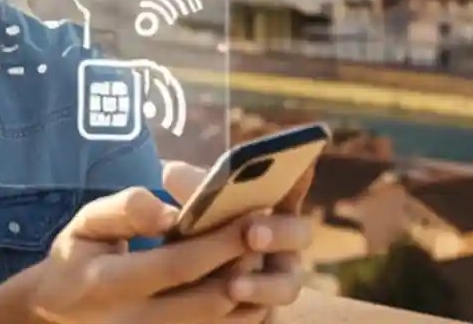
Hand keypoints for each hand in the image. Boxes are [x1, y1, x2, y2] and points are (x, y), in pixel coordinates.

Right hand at [29, 174, 313, 322]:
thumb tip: (169, 212)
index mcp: (107, 283)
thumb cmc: (75, 259)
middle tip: (267, 234)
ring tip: (262, 258)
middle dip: (244, 266)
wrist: (56, 314)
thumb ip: (125, 211)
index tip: (249, 217)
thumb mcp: (84, 225)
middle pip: (209, 301)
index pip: (177, 266)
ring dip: (250, 293)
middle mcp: (132, 321)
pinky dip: (240, 315)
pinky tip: (246, 285)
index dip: (219, 243)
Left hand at [161, 161, 317, 323]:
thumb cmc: (184, 229)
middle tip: (253, 232)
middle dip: (279, 232)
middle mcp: (280, 244)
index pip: (291, 187)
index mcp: (267, 206)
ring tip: (234, 286)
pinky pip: (264, 316)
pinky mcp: (260, 313)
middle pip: (298, 235)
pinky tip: (225, 308)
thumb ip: (184, 187)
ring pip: (286, 286)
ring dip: (264, 284)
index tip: (302, 164)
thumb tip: (170, 173)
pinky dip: (251, 311)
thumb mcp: (183, 206)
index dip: (299, 177)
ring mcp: (276, 281)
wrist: (170, 283)